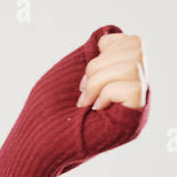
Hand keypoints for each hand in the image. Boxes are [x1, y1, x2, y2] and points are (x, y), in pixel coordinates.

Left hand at [17, 24, 151, 172]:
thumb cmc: (46, 111)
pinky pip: (132, 85)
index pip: (131, 41)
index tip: (83, 75)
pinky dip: (106, 93)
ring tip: (85, 101)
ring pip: (133, 64)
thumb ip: (95, 53)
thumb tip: (112, 33)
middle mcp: (134, 86)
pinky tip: (95, 109)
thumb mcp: (71, 71)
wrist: (38, 142)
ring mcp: (138, 100)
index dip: (106, 49)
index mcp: (120, 74)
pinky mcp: (136, 114)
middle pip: (136, 47)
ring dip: (97, 80)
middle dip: (99, 65)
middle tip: (81, 91)